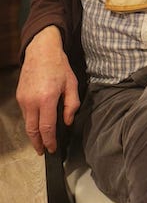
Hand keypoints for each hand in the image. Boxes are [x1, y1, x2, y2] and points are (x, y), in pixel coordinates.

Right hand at [16, 26, 79, 154]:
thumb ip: (72, 104)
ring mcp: (23, 99)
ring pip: (27, 123)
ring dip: (33, 133)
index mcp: (47, 98)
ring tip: (41, 139)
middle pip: (32, 130)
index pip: (47, 128)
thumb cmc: (59, 66)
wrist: (41, 51)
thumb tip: (67, 121)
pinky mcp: (19, 96)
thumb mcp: (72, 83)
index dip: (49, 141)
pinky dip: (31, 121)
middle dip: (38, 143)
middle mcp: (32, 101)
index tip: (52, 149)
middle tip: (43, 151)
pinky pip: (25, 114)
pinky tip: (38, 123)